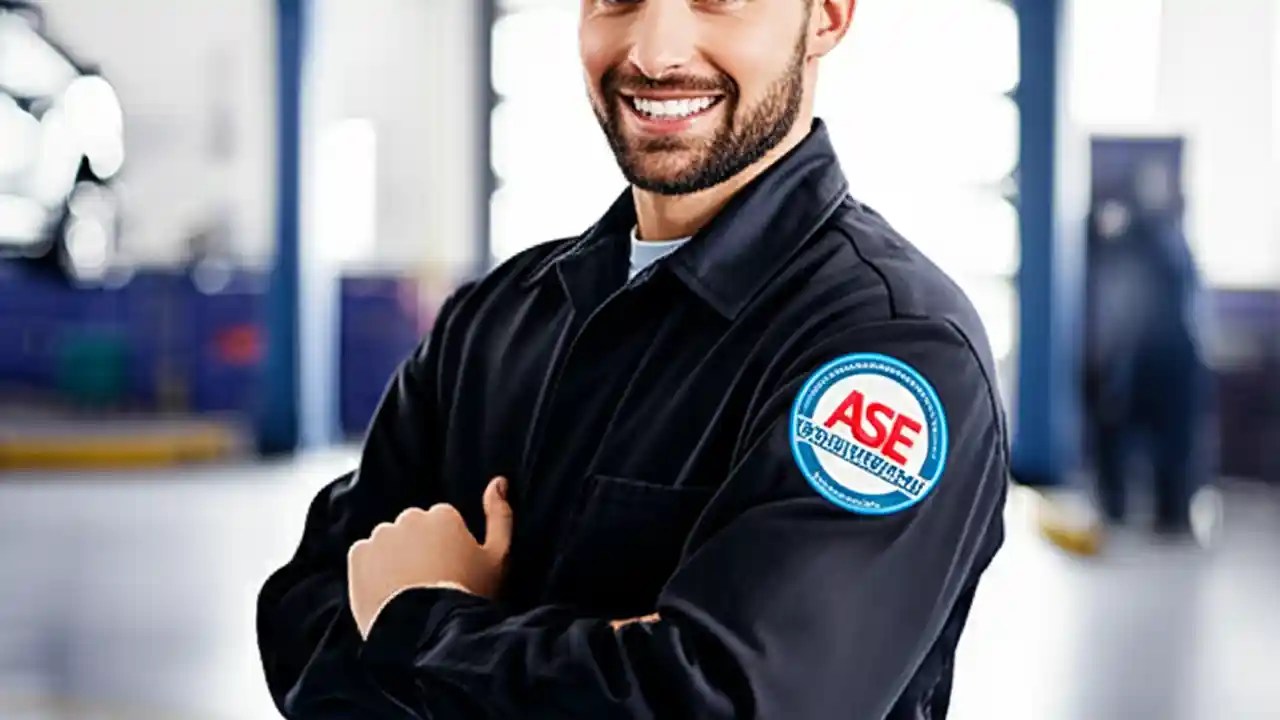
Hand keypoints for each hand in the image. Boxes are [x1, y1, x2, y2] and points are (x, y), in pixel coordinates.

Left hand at [347, 476, 512, 639]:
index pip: (443, 524)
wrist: (426, 630)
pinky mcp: (358, 556)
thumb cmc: (467, 595)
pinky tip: (388, 592)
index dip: (449, 549)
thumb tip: (498, 482)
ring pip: (389, 542)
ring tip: (407, 592)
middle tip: (429, 583)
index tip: (452, 572)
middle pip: (414, 530)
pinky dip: (373, 570)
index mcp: (442, 515)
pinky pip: (366, 557)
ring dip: (395, 559)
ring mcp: (381, 536)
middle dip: (419, 549)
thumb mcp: (498, 559)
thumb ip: (501, 517)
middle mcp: (409, 517)